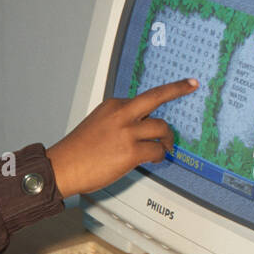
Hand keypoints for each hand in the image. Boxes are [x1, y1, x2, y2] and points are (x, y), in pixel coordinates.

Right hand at [46, 78, 198, 196]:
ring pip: (161, 128)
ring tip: (164, 147)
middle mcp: (121, 114)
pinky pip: (156, 150)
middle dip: (177, 89)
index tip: (179, 86)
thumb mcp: (96, 125)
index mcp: (112, 106)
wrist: (62, 167)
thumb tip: (138, 130)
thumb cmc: (76, 152)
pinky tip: (156, 159)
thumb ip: (117, 123)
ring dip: (166, 139)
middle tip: (191, 86)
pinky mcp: (130, 152)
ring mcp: (127, 132)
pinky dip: (159, 155)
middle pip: (156, 97)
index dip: (161, 96)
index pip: (142, 99)